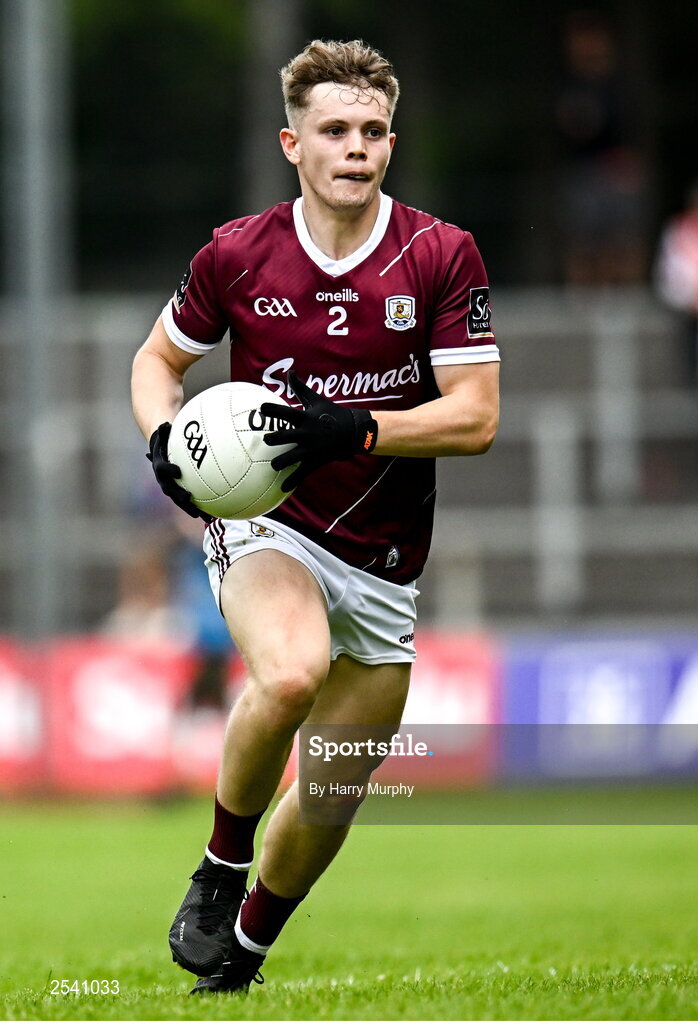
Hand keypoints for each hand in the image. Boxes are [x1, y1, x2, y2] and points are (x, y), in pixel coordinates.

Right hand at [146, 422, 212, 522]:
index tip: (178, 472)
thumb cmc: (166, 437)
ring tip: (208, 518)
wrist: (159, 450)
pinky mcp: (181, 492)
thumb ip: (165, 430)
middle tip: (189, 500)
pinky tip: (218, 514)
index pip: (162, 469)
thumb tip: (166, 423)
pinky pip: (193, 501)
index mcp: (160, 465)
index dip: (169, 471)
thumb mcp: (164, 432)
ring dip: (194, 510)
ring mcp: (172, 488)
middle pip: (171, 491)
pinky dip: (203, 508)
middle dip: (180, 497)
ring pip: (182, 502)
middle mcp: (164, 480)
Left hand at [261, 370, 377, 490]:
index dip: (272, 410)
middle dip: (272, 438)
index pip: (285, 412)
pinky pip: (300, 473)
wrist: (354, 431)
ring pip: (288, 458)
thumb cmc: (332, 413)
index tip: (261, 408)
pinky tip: (282, 489)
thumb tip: (290, 371)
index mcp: (305, 418)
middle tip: (265, 439)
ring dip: (278, 462)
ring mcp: (310, 449)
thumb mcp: (317, 399)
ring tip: (273, 464)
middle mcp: (306, 433)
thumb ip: (300, 388)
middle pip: (283, 437)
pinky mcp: (315, 461)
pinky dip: (291, 482)